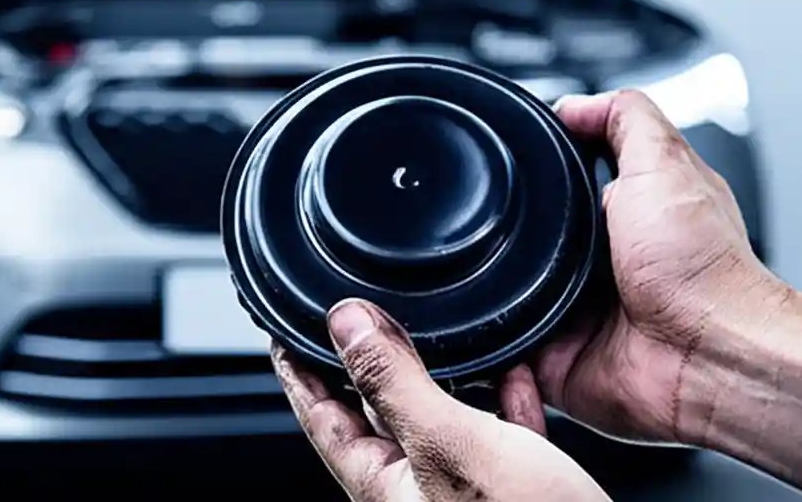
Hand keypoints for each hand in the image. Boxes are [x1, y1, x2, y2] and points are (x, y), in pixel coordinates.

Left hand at [273, 299, 609, 500]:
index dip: (298, 371)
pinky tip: (512, 374)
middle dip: (363, 365)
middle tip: (352, 318)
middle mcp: (419, 492)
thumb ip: (394, 383)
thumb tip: (344, 323)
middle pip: (376, 416)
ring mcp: (467, 494)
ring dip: (434, 375)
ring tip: (424, 331)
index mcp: (384, 488)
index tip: (283, 332)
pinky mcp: (517, 493)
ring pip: (439, 422)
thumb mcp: (450, 444)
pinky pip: (500, 436)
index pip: (320, 418)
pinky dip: (502, 397)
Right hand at [517, 90, 789, 443]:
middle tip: (493, 237)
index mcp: (622, 219)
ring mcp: (571, 317)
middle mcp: (595, 268)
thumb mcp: (665, 164)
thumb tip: (573, 105)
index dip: (529, 181)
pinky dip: (494, 351)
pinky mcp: (554, 363)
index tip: (501, 170)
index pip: (555, 189)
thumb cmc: (704, 272)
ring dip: (490, 298)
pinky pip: (501, 357)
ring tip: (498, 286)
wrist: (709, 357)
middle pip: (516, 242)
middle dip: (497, 242)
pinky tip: (501, 332)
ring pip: (499, 299)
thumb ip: (625, 121)